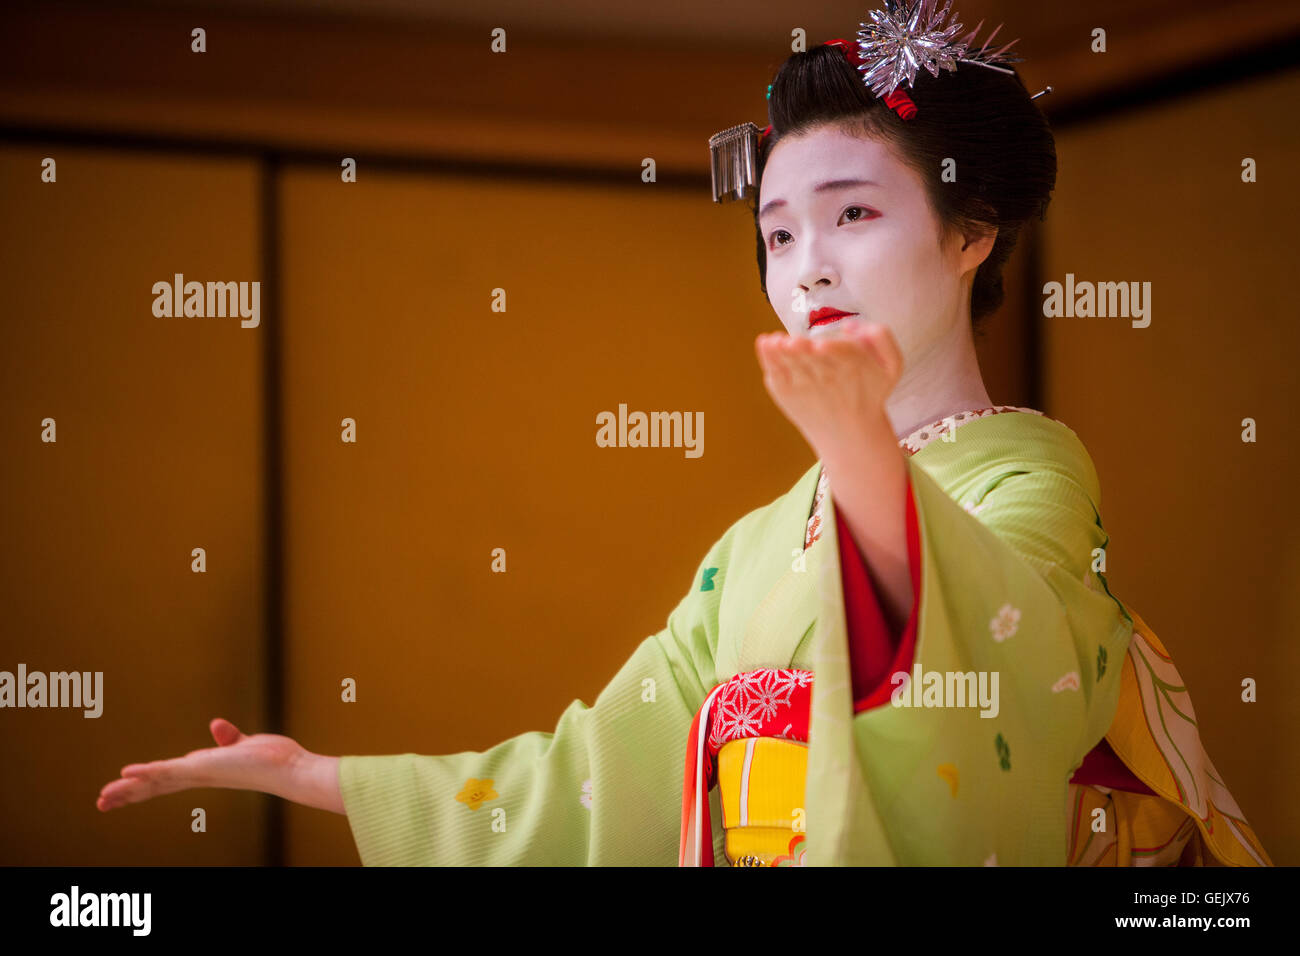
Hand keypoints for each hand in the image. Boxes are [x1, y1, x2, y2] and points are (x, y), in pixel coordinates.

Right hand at [96, 717, 342, 814]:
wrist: (290, 769)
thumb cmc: (273, 759)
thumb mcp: (244, 744)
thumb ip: (229, 738)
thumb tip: (216, 725)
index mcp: (205, 771)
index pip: (168, 779)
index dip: (144, 785)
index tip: (122, 789)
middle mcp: (199, 775)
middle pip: (156, 786)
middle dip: (128, 795)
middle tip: (101, 803)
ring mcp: (200, 773)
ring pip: (156, 782)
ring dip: (128, 790)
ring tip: (103, 799)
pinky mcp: (204, 768)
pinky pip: (170, 771)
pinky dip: (147, 772)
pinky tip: (126, 774)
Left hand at [755, 318, 902, 461]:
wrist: (851, 435)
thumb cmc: (870, 391)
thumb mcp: (891, 365)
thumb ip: (881, 338)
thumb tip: (851, 326)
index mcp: (856, 367)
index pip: (846, 356)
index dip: (834, 351)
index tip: (821, 346)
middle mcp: (829, 378)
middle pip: (814, 360)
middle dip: (802, 352)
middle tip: (793, 343)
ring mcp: (805, 387)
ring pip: (792, 366)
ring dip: (782, 354)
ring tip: (774, 342)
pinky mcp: (787, 394)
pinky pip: (776, 374)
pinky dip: (769, 359)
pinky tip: (766, 343)